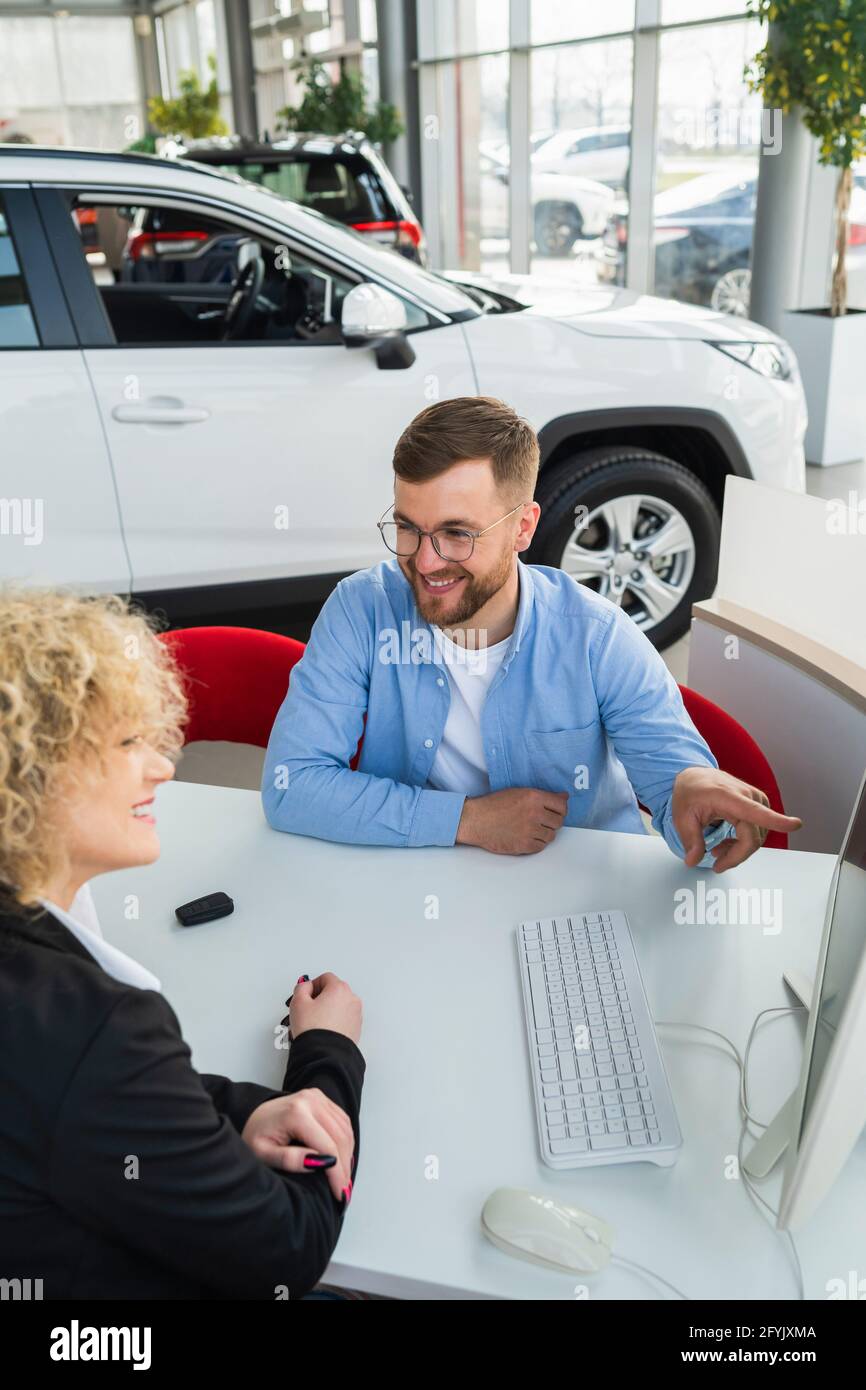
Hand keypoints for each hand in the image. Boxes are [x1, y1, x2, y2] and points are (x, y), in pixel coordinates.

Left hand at [241, 1089, 352, 1202]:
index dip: (337, 1173)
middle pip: (340, 1138)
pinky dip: (345, 1141)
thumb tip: (318, 1163)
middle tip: (343, 1191)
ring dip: (347, 1156)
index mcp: (296, 1113)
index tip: (339, 1194)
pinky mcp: (322, 1098)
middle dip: (344, 1168)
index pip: (328, 1147)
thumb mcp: (264, 1154)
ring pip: (345, 1130)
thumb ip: (289, 1160)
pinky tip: (341, 1158)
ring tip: (342, 1178)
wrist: (252, 1116)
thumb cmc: (256, 1136)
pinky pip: (342, 1122)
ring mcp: (318, 1097)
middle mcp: (310, 1100)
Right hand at [290, 971, 361, 1045]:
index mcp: (339, 989)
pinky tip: (324, 1029)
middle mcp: (351, 999)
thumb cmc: (313, 1029)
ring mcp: (356, 1014)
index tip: (306, 995)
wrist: (323, 1053)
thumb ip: (301, 988)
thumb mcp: (298, 1002)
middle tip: (308, 1008)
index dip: (312, 985)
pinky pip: (344, 1018)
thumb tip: (306, 987)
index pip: (325, 978)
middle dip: (321, 997)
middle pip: (334, 990)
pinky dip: (335, 1020)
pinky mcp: (356, 1028)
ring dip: (329, 1009)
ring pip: (340, 1005)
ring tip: (315, 1021)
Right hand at [456, 787, 568, 854]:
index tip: (557, 811)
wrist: (475, 820)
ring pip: (550, 836)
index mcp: (534, 797)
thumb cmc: (493, 805)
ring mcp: (530, 830)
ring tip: (531, 829)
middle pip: (558, 822)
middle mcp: (534, 813)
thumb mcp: (518, 792)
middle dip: (553, 822)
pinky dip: (536, 843)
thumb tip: (564, 797)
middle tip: (543, 821)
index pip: (562, 805)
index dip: (561, 809)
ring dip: (544, 833)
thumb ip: (542, 796)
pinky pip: (540, 846)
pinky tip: (526, 836)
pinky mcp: (524, 845)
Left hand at [672, 766, 801, 873]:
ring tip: (718, 850)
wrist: (694, 777)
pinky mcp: (759, 803)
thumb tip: (694, 860)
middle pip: (752, 837)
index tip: (796, 824)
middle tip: (717, 864)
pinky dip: (744, 842)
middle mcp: (746, 796)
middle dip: (736, 856)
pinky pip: (758, 830)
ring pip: (757, 837)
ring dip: (739, 850)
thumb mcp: (681, 817)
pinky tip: (728, 843)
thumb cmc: (690, 793)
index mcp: (727, 796)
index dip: (777, 820)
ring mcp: (756, 799)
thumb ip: (690, 840)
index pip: (754, 811)